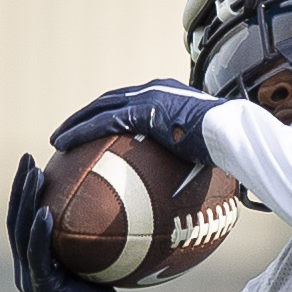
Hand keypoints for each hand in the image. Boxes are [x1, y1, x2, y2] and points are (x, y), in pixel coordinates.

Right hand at [8, 155, 139, 291]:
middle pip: (15, 220)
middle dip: (19, 187)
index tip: (32, 163)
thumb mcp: (94, 261)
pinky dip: (39, 232)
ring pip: (21, 233)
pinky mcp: (42, 290)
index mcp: (33, 262)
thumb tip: (108, 201)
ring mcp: (30, 280)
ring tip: (34, 175)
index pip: (22, 220)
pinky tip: (44, 211)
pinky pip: (37, 255)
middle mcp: (25, 270)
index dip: (22, 192)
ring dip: (26, 201)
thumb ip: (88, 237)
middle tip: (27, 159)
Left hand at [50, 78, 222, 168]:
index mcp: (168, 98)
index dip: (111, 114)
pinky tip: (64, 145)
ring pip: (99, 108)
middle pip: (110, 101)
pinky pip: (102, 122)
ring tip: (59, 141)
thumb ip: (191, 169)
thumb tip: (187, 200)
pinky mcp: (141, 110)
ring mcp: (146, 98)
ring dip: (76, 123)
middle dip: (86, 115)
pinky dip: (80, 132)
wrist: (232, 133)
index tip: (98, 130)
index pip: (132, 103)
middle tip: (69, 133)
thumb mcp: (206, 156)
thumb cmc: (226, 148)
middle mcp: (154, 91)